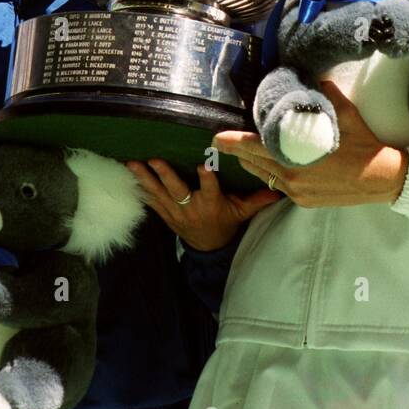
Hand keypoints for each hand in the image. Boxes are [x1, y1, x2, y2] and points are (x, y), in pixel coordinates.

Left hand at [125, 157, 279, 249]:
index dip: (207, 179)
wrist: (208, 248)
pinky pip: (150, 202)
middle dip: (166, 176)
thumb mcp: (242, 213)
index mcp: (211, 205)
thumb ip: (258, 200)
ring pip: (158, 194)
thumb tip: (281, 190)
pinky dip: (139, 190)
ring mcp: (175, 212)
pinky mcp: (165, 214)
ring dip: (144, 179)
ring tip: (132, 164)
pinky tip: (128, 177)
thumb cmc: (226, 223)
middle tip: (155, 160)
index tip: (202, 165)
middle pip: (178, 191)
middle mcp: (192, 208)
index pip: (210, 190)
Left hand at [213, 80, 408, 207]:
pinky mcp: (303, 201)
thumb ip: (324, 94)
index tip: (217, 137)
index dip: (233, 143)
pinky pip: (278, 186)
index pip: (255, 147)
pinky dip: (271, 173)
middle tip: (226, 141)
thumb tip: (312, 75)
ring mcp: (296, 192)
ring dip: (253, 163)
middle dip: (239, 152)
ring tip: (245, 151)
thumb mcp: (345, 113)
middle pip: (254, 163)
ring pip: (264, 176)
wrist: (382, 178)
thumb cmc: (363, 144)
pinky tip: (272, 163)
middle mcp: (291, 176)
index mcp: (296, 155)